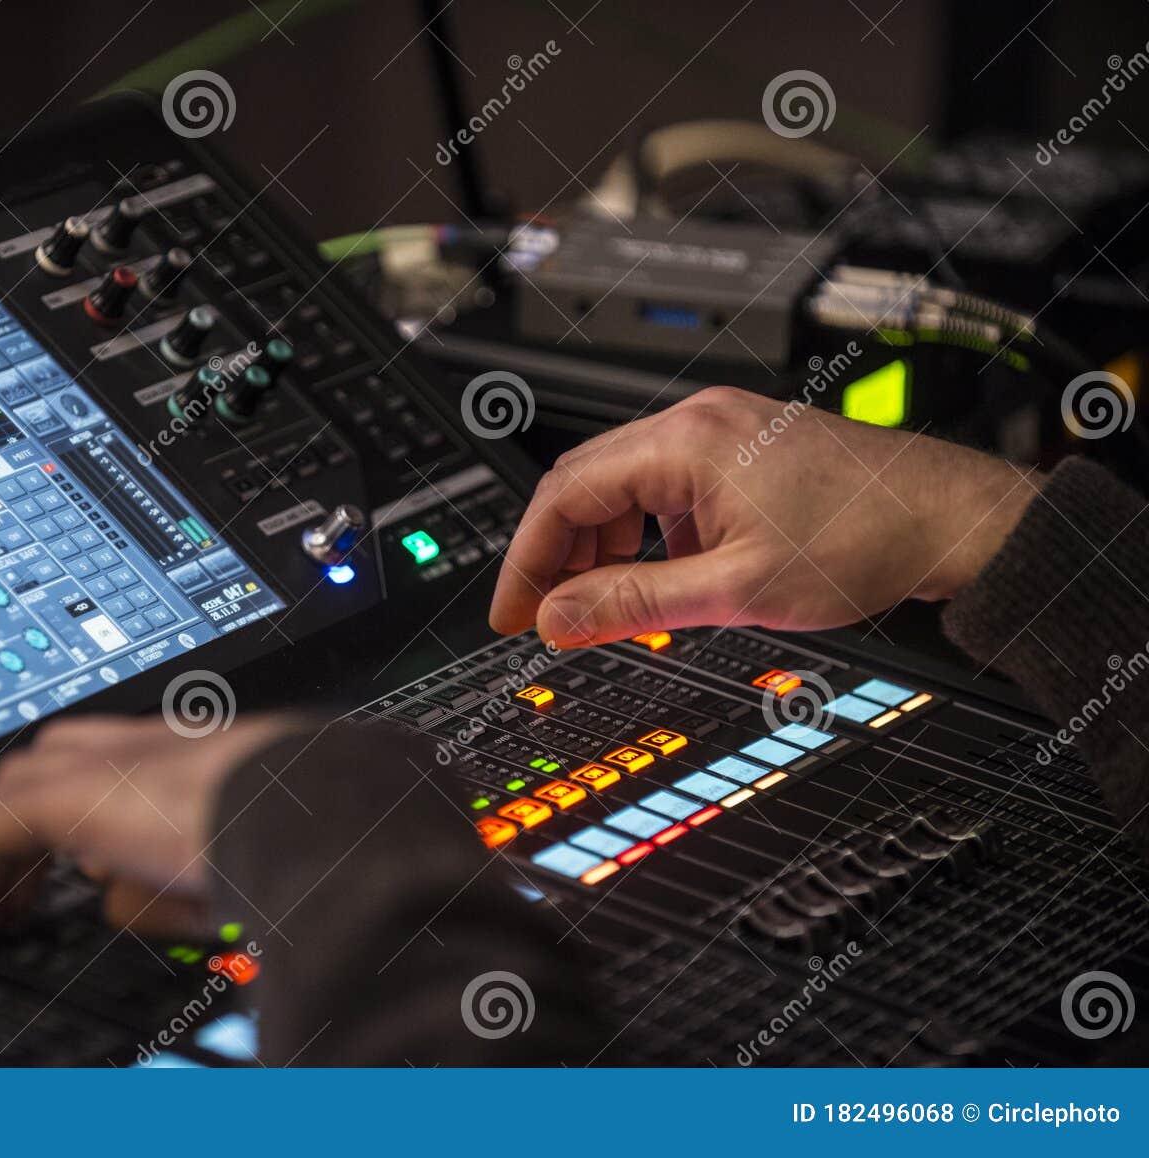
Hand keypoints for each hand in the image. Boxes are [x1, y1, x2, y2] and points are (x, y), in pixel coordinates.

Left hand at [0, 713, 301, 943]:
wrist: (324, 812)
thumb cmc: (332, 844)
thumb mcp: (276, 867)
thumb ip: (217, 878)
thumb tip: (150, 904)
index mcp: (228, 759)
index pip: (149, 767)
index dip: (115, 810)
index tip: (100, 867)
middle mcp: (172, 747)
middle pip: (77, 755)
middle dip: (46, 813)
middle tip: (30, 881)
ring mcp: (126, 757)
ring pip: (38, 781)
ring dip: (9, 849)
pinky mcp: (80, 788)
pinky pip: (2, 825)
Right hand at [490, 386, 1038, 647]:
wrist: (953, 519)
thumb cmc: (868, 539)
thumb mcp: (735, 590)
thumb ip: (633, 603)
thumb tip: (559, 619)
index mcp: (687, 441)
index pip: (565, 495)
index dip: (528, 561)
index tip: (514, 613)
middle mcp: (698, 422)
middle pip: (586, 483)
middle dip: (558, 555)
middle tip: (548, 617)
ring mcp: (722, 430)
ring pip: (624, 485)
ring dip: (603, 546)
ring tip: (607, 604)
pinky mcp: (744, 449)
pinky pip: (665, 487)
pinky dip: (647, 534)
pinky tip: (665, 576)